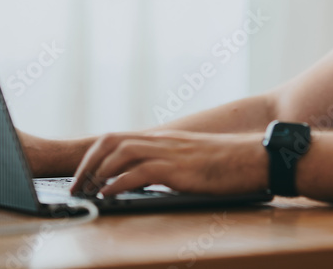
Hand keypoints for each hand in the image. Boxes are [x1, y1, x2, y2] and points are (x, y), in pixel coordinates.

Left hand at [70, 130, 267, 196]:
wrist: (256, 158)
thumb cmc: (231, 164)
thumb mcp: (194, 161)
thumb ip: (172, 165)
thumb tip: (151, 180)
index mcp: (165, 139)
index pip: (118, 138)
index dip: (95, 155)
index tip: (84, 175)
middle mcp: (162, 141)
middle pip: (111, 141)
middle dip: (87, 163)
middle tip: (76, 186)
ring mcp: (169, 153)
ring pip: (119, 153)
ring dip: (97, 173)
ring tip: (86, 192)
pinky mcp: (177, 169)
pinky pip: (138, 172)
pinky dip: (117, 184)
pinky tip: (108, 196)